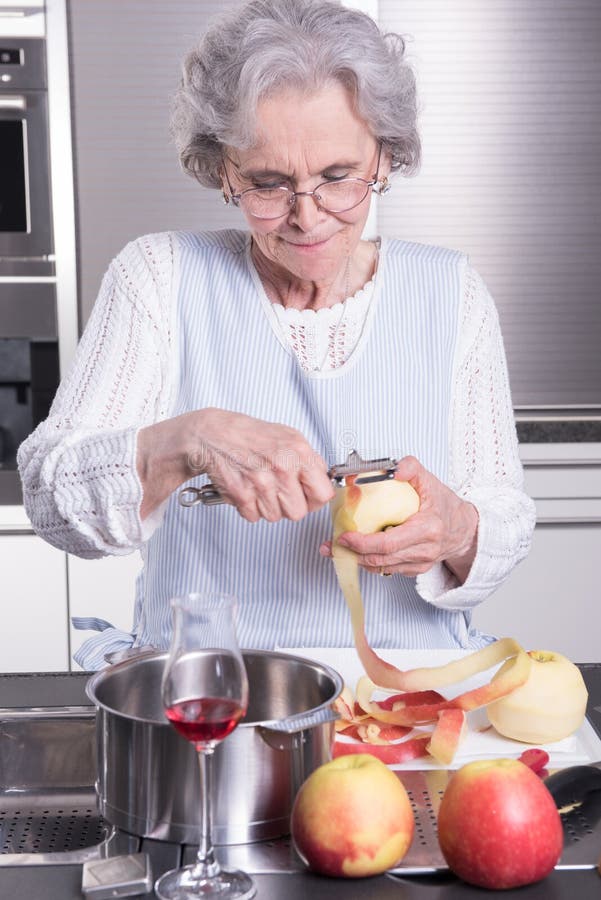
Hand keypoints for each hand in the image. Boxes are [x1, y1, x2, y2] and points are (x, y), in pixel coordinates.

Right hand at [188, 408, 333, 521]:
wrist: (215, 434)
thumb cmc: (250, 436)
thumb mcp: (289, 437)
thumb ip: (308, 460)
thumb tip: (322, 481)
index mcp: (299, 453)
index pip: (324, 494)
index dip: (314, 498)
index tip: (307, 495)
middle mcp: (283, 468)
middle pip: (299, 512)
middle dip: (289, 506)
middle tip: (279, 492)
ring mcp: (262, 482)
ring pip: (276, 517)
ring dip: (267, 507)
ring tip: (260, 487)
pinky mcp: (242, 494)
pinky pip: (253, 517)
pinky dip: (249, 508)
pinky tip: (247, 490)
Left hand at [320, 456, 478, 582]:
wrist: (464, 529)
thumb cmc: (445, 506)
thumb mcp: (431, 481)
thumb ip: (412, 468)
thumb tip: (394, 469)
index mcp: (427, 529)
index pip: (390, 543)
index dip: (363, 542)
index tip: (345, 535)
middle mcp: (424, 550)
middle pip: (382, 558)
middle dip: (353, 553)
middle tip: (333, 543)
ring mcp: (420, 563)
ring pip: (382, 567)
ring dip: (357, 559)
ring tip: (336, 549)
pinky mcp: (415, 569)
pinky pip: (387, 569)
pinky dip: (369, 561)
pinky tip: (356, 553)